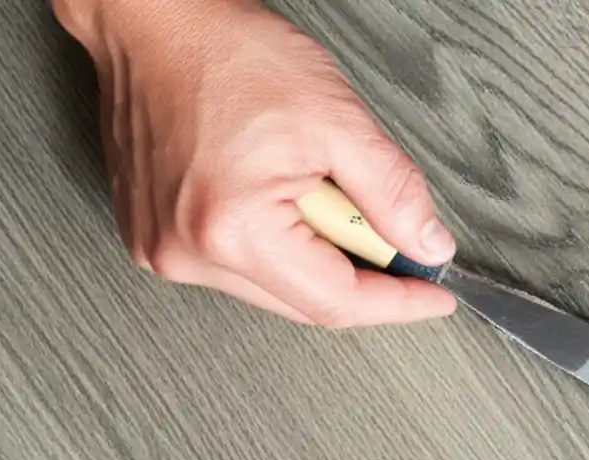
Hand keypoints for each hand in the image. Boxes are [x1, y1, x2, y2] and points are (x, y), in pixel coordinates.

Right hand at [54, 0, 456, 325]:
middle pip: (304, 303)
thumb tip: (428, 246)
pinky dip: (279, 244)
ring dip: (318, 256)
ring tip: (322, 191)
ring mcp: (162, 249)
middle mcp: (185, 253)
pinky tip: (286, 198)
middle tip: (398, 238)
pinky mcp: (153, 237)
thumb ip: (392, 193)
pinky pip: (238, 265)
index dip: (397, 302)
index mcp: (231, 230)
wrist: (155, 21)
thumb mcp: (337, 121)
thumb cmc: (228, 54)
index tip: (435, 296)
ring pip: (274, 287)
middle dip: (361, 277)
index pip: (336, 302)